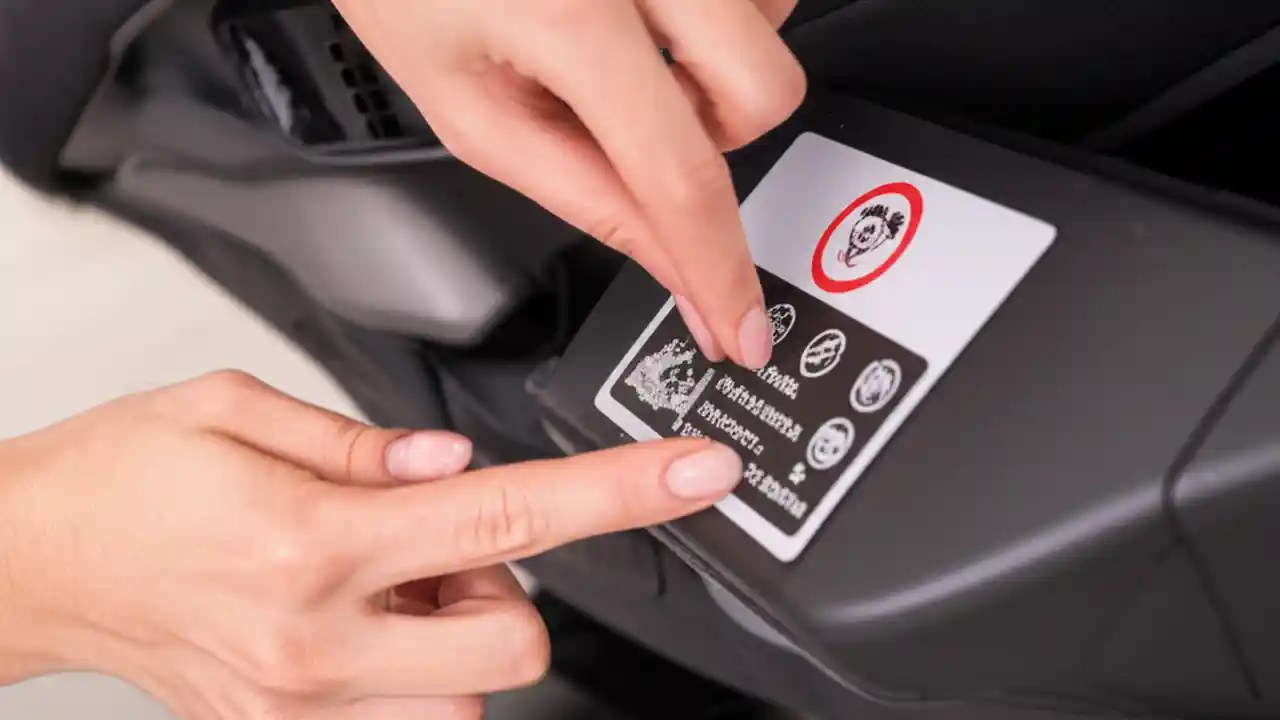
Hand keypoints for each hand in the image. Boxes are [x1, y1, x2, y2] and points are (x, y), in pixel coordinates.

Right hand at [0, 371, 742, 719]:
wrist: (29, 562)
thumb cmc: (120, 480)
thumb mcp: (233, 408)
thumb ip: (361, 440)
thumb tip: (452, 462)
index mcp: (316, 542)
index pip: (508, 520)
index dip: (620, 494)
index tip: (696, 473)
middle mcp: (319, 641)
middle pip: (516, 647)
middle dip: (510, 595)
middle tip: (440, 545)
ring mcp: (305, 707)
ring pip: (469, 704)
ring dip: (458, 639)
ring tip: (382, 585)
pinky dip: (416, 678)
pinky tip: (358, 626)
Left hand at [334, 0, 805, 368]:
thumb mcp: (472, 111)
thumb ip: (582, 191)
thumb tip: (669, 261)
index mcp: (568, 14)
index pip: (678, 173)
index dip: (718, 269)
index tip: (741, 325)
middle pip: (765, 94)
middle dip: (719, 134)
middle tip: (645, 117)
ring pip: (775, 27)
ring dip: (715, 64)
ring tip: (629, 45)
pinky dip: (717, 14)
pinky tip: (651, 12)